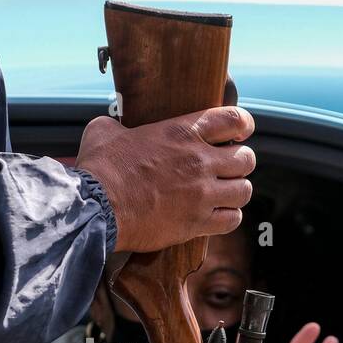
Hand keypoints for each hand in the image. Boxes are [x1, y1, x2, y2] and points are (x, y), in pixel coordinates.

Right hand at [75, 106, 255, 252]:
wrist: (97, 209)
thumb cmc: (100, 170)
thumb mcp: (105, 131)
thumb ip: (119, 125)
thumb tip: (115, 127)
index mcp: (183, 132)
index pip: (235, 120)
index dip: (243, 125)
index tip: (240, 133)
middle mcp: (199, 161)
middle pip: (246, 158)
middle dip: (239, 163)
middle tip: (226, 169)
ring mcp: (201, 194)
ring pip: (244, 190)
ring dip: (236, 191)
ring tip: (223, 194)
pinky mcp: (197, 223)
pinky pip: (232, 220)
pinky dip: (228, 217)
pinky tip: (217, 216)